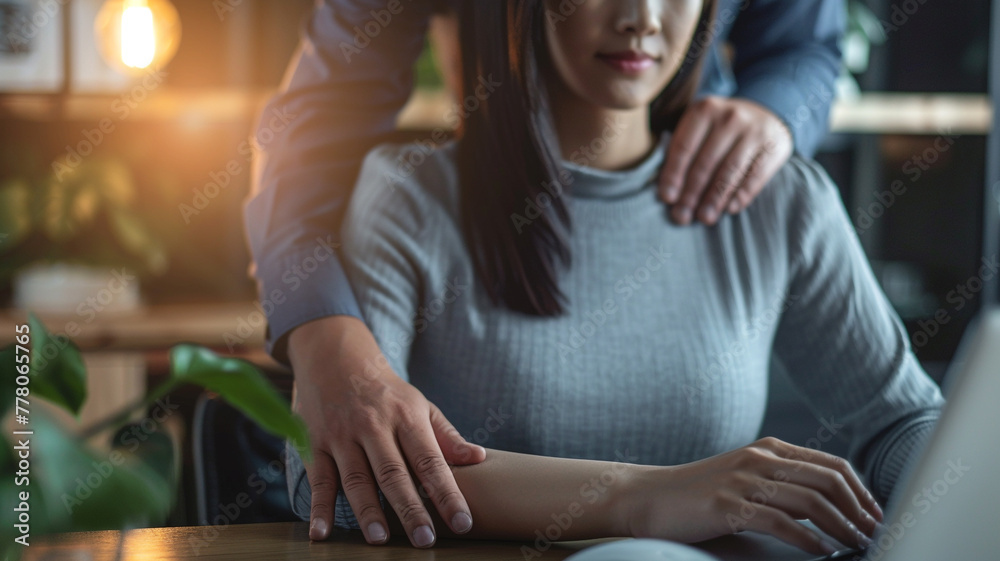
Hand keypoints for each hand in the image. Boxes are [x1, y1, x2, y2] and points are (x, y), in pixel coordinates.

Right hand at [288, 315, 486, 546]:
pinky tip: (321, 533)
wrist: (334, 356)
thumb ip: (446, 436)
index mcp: (406, 417)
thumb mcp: (420, 405)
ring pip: (356, 479)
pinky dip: (319, 508)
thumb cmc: (386, 391)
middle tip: (425, 541)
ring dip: (368, 512)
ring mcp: (342, 436)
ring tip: (380, 539)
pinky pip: (318, 479)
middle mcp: (374, 427)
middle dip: (411, 509)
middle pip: (394, 474)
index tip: (463, 522)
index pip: (431, 461)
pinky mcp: (314, 443)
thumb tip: (478, 458)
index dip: (447, 493)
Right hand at [621, 437, 883, 555]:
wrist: (647, 497)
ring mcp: (743, 481)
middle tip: (875, 534)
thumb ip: (780, 484)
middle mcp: (759, 459)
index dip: (861, 491)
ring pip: (810, 501)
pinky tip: (821, 552)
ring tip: (857, 545)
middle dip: (859, 510)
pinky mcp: (728, 505)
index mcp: (768, 449)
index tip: (875, 515)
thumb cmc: (696, 494)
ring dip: (841, 527)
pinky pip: (780, 522)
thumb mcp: (743, 478)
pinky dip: (808, 539)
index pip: (832, 465)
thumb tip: (826, 508)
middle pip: (828, 480)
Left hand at [659, 96, 793, 225]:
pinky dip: (741, 195)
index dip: (674, 175)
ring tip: (705, 218)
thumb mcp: (700, 126)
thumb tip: (668, 192)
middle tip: (682, 216)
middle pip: (706, 162)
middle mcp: (730, 117)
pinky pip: (755, 176)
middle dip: (692, 193)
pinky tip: (729, 209)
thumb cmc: (720, 129)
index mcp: (704, 110)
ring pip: (730, 171)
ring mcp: (755, 130)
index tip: (667, 199)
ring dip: (715, 198)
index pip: (684, 147)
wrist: (766, 114)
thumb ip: (683, 150)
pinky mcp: (775, 146)